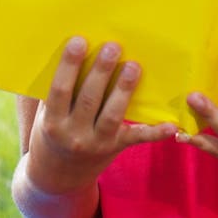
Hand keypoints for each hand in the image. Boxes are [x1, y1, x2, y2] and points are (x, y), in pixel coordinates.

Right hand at [26, 36, 176, 194]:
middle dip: (101, 72)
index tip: (79, 40)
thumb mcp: (47, 114)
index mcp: (53, 122)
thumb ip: (58, 89)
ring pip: (112, 115)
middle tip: (113, 46)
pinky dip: (155, 132)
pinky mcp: (116, 147)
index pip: (60, 90)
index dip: (69, 66)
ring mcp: (97, 143)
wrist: (57, 176)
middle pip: (89, 99)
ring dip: (124, 90)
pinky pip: (137, 138)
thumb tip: (73, 46)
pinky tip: (171, 124)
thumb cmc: (53, 131)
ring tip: (134, 66)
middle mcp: (74, 135)